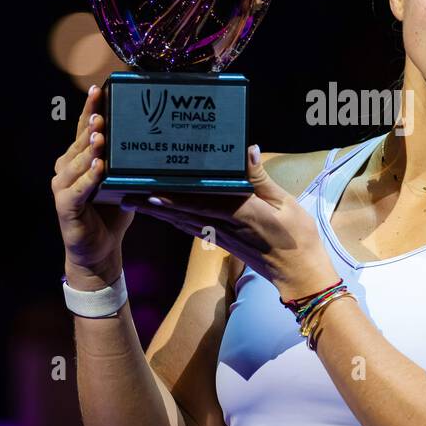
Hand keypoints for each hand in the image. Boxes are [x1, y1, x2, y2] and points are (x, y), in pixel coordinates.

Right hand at [51, 84, 135, 283]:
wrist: (99, 251)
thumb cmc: (112, 213)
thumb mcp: (123, 182)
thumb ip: (130, 163)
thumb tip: (156, 139)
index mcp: (78, 159)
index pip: (84, 129)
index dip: (90, 108)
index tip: (99, 88)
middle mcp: (66, 168)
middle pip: (80, 142)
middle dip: (90, 125)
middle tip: (102, 111)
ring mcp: (62, 187)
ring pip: (76, 162)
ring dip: (89, 148)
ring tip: (100, 134)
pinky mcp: (65, 206)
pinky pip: (77, 189)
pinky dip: (88, 177)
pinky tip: (99, 166)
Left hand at [124, 145, 338, 300]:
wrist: (300, 276)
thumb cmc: (298, 239)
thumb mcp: (286, 204)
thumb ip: (261, 178)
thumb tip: (246, 149)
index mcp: (242, 214)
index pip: (203, 203)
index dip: (175, 198)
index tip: (151, 190)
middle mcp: (225, 227)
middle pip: (183, 213)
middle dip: (153, 204)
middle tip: (125, 193)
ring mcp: (222, 237)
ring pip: (183, 222)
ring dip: (158, 212)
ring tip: (134, 200)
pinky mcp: (223, 243)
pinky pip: (193, 228)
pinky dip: (174, 219)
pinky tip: (162, 212)